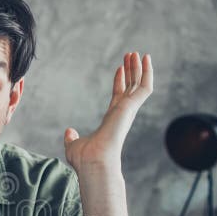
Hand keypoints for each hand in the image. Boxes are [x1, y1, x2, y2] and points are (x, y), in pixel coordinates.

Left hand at [64, 52, 152, 170]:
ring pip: (139, 84)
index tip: (119, 68)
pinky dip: (147, 72)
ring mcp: (128, 111)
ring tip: (136, 52)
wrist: (93, 162)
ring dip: (139, 68)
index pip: (118, 97)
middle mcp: (122, 114)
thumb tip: (69, 132)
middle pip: (130, 87)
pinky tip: (144, 59)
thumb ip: (72, 137)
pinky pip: (145, 87)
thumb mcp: (73, 145)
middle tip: (130, 54)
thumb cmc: (84, 159)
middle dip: (131, 71)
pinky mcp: (132, 108)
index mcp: (111, 120)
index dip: (119, 82)